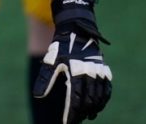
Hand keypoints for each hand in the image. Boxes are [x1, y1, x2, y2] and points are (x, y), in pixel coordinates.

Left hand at [32, 0, 112, 123]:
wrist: (77, 30)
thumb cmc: (61, 46)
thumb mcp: (51, 60)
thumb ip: (45, 79)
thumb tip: (38, 95)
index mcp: (76, 72)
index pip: (75, 100)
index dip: (72, 113)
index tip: (67, 123)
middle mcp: (91, 74)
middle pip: (88, 101)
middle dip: (82, 113)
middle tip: (75, 120)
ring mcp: (100, 72)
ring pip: (99, 98)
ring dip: (93, 109)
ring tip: (86, 116)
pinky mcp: (105, 71)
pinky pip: (107, 90)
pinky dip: (103, 100)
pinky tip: (97, 106)